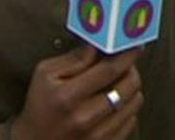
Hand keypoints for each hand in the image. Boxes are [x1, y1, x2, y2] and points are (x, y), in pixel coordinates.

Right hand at [11, 46, 143, 139]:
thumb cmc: (40, 106)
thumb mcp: (45, 75)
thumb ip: (75, 58)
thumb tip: (100, 43)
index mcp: (68, 96)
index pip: (110, 69)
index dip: (127, 54)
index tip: (135, 45)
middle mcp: (85, 117)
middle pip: (129, 85)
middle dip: (131, 69)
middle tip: (124, 63)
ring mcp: (97, 135)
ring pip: (134, 102)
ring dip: (130, 88)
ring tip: (117, 84)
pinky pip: (132, 121)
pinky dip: (127, 108)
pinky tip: (114, 103)